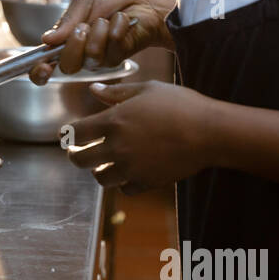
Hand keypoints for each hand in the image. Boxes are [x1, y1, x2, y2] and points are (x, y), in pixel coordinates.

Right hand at [30, 0, 175, 84]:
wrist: (141, 3)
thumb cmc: (112, 2)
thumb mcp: (83, 3)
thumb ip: (66, 21)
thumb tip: (46, 40)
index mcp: (65, 42)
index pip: (45, 66)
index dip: (39, 72)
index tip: (43, 68)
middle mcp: (79, 55)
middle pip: (67, 65)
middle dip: (74, 42)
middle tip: (84, 26)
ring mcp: (98, 60)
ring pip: (90, 54)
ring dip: (99, 29)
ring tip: (107, 20)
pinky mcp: (117, 58)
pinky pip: (111, 45)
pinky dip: (116, 25)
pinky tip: (122, 21)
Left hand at [67, 81, 215, 193]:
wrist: (209, 132)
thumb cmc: (181, 104)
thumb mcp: (147, 90)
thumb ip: (117, 92)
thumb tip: (94, 90)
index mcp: (114, 121)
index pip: (75, 132)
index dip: (69, 133)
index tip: (69, 134)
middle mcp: (117, 147)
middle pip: (80, 160)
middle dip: (76, 156)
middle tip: (79, 153)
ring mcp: (132, 167)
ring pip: (101, 178)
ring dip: (99, 171)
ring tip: (104, 164)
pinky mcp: (147, 182)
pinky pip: (125, 189)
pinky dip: (124, 183)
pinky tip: (129, 173)